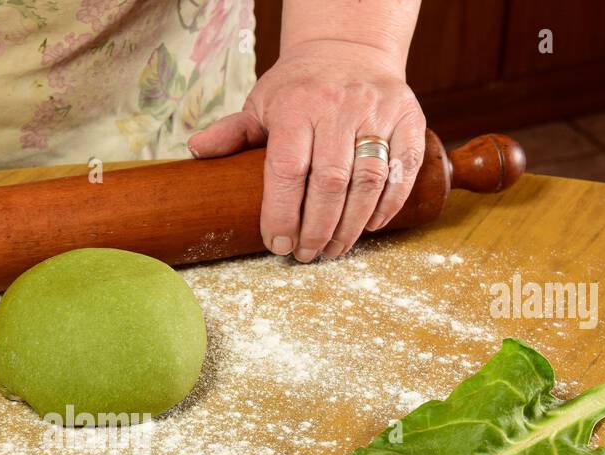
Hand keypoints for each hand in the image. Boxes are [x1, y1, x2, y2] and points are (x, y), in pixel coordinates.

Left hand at [188, 39, 425, 260]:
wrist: (349, 48)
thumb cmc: (298, 87)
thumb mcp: (260, 103)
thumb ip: (232, 132)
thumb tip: (195, 151)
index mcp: (295, 106)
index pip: (287, 169)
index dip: (282, 213)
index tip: (278, 244)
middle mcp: (338, 107)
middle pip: (330, 181)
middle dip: (317, 228)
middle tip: (307, 255)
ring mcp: (377, 111)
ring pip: (369, 180)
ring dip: (351, 225)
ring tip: (334, 250)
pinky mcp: (409, 118)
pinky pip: (403, 168)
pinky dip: (389, 203)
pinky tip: (370, 226)